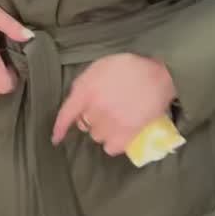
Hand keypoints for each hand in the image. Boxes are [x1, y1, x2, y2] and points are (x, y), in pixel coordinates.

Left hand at [52, 53, 175, 156]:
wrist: (159, 75)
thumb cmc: (128, 67)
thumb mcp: (99, 67)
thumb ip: (83, 83)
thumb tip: (75, 102)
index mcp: (88, 90)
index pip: (67, 113)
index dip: (59, 127)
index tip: (56, 138)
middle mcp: (96, 109)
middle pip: (84, 125)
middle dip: (91, 118)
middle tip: (106, 108)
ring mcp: (112, 123)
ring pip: (97, 137)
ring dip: (103, 130)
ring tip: (116, 118)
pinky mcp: (127, 135)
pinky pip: (111, 148)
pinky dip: (114, 142)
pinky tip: (121, 132)